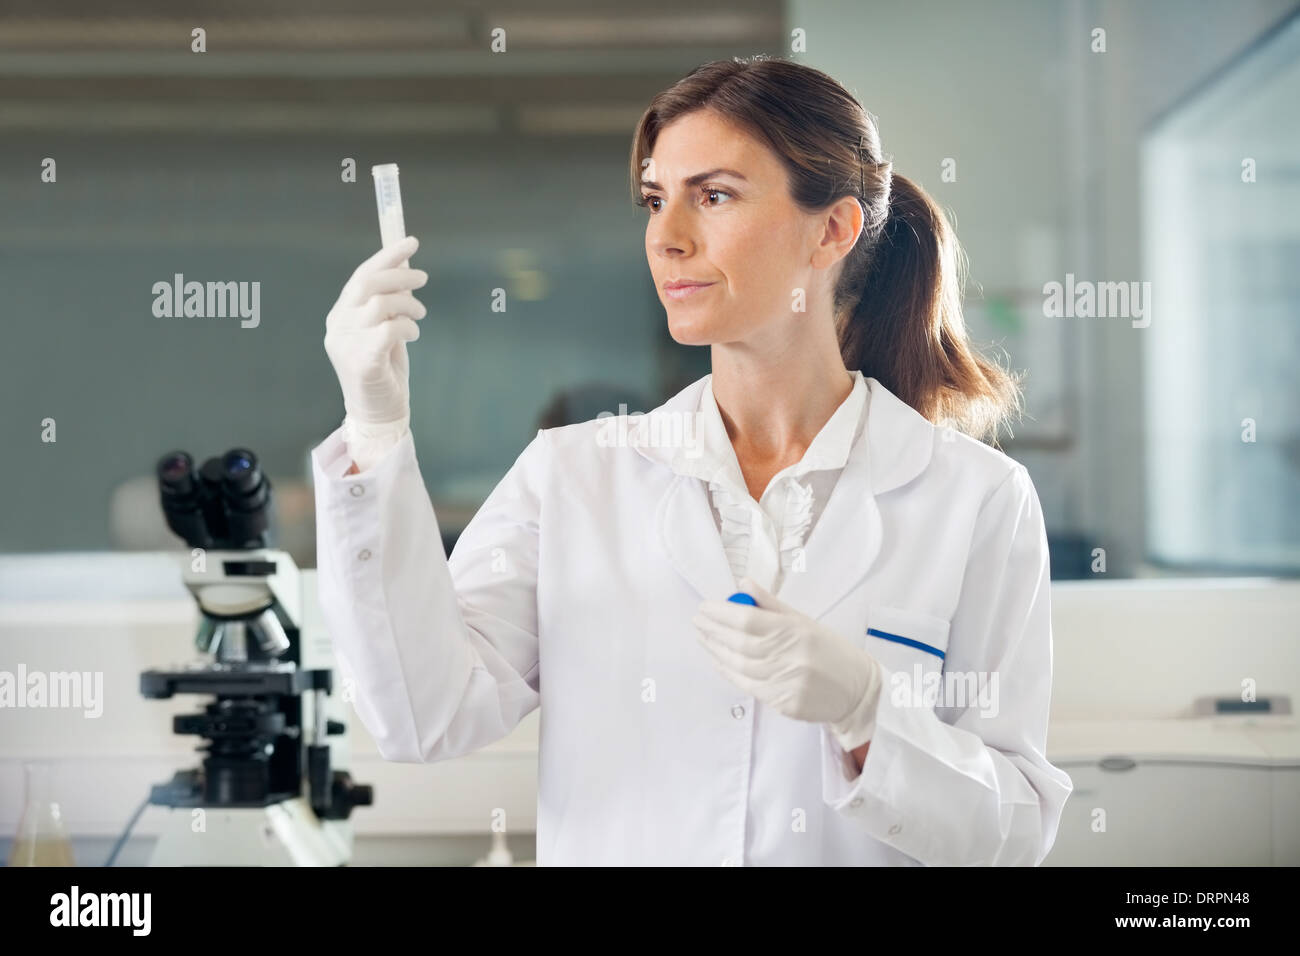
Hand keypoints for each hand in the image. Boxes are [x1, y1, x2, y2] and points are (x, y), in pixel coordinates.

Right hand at [323, 236, 427, 467]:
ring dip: (408, 305)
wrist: (380, 414)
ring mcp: (346, 344)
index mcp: (340, 316)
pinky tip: (413, 335)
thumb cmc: (385, 371)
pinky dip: (407, 327)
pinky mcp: (361, 361)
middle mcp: (337, 326)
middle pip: (369, 284)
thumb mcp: (385, 330)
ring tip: (420, 316)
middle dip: (400, 275)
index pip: (362, 276)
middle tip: (424, 279)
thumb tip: (406, 269)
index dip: (387, 256)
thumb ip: (390, 303)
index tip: (411, 242)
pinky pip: (389, 329)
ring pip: (380, 304)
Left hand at [692, 577, 882, 751]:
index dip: (722, 612)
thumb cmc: (830, 652)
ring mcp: (786, 682)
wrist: (858, 690)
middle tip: (697, 620)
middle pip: (739, 642)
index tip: (705, 607)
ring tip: (703, 638)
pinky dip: (729, 672)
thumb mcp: (805, 621)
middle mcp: (790, 656)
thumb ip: (771, 604)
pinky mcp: (784, 703)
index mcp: (796, 631)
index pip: (748, 619)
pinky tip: (718, 661)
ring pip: (740, 666)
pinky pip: (748, 686)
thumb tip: (743, 585)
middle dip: (713, 630)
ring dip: (716, 651)